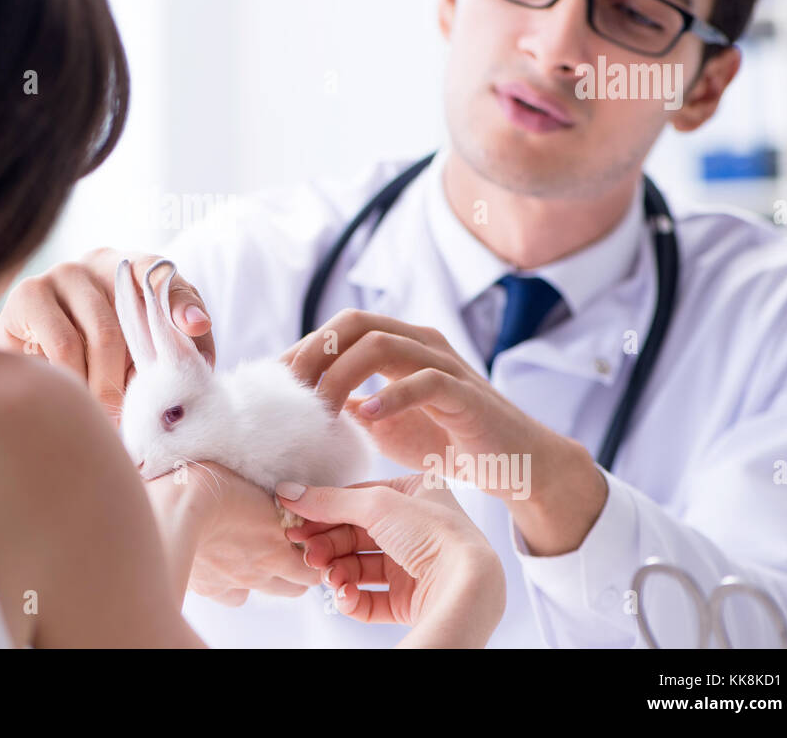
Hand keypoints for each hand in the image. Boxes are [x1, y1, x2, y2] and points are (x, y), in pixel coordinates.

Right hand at [0, 247, 215, 422]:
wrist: (28, 369)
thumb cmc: (102, 360)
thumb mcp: (145, 351)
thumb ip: (176, 346)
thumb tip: (201, 353)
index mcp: (132, 268)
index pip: (160, 273)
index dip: (179, 302)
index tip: (196, 327)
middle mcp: (96, 264)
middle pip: (131, 320)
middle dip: (132, 379)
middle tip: (134, 416)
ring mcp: (58, 275)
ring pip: (96, 337)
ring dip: (103, 387)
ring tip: (105, 415)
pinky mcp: (26, 296)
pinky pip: (61, 346)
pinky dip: (74, 380)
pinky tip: (74, 398)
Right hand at [143, 461, 318, 605]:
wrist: (174, 509)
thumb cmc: (212, 485)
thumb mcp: (255, 482)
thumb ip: (275, 497)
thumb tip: (288, 491)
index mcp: (278, 544)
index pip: (312, 567)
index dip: (312, 554)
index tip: (303, 538)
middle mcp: (261, 569)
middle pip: (295, 587)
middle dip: (293, 570)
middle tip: (282, 546)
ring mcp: (234, 582)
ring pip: (260, 593)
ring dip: (262, 579)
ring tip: (249, 554)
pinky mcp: (207, 588)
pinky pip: (228, 594)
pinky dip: (228, 584)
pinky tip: (219, 563)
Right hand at [277, 475, 505, 646]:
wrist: (467, 588)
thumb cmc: (433, 534)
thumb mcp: (376, 504)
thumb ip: (328, 500)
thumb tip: (286, 492)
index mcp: (417, 494)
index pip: (358, 499)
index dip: (325, 511)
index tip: (296, 522)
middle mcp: (416, 529)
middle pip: (355, 535)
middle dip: (328, 545)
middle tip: (307, 554)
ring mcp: (414, 566)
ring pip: (359, 568)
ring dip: (337, 572)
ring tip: (329, 577)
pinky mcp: (411, 600)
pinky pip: (370, 598)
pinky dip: (352, 598)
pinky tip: (344, 596)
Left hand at [280, 309, 606, 554]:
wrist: (513, 463)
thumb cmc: (447, 440)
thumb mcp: (384, 423)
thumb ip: (348, 405)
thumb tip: (303, 404)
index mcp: (399, 342)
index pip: (340, 329)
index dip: (303, 350)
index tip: (274, 385)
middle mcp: (419, 341)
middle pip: (354, 323)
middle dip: (315, 354)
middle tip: (289, 394)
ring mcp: (444, 362)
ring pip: (381, 344)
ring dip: (342, 375)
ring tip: (320, 411)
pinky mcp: (465, 392)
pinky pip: (424, 380)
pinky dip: (390, 395)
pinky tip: (364, 417)